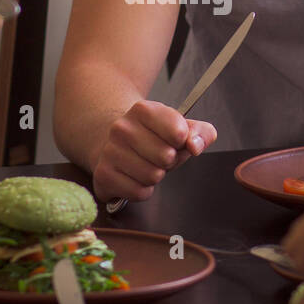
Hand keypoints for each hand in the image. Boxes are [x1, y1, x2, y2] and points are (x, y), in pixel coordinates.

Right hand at [92, 100, 216, 202]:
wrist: (114, 143)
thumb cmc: (152, 137)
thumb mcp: (179, 128)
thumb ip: (200, 132)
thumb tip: (195, 146)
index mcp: (143, 110)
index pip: (179, 133)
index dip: (182, 142)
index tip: (173, 139)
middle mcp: (122, 127)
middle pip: (166, 157)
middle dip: (168, 161)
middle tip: (157, 155)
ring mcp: (109, 151)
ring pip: (153, 177)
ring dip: (155, 176)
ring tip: (145, 165)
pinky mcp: (103, 175)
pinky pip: (139, 192)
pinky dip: (142, 190)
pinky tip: (134, 177)